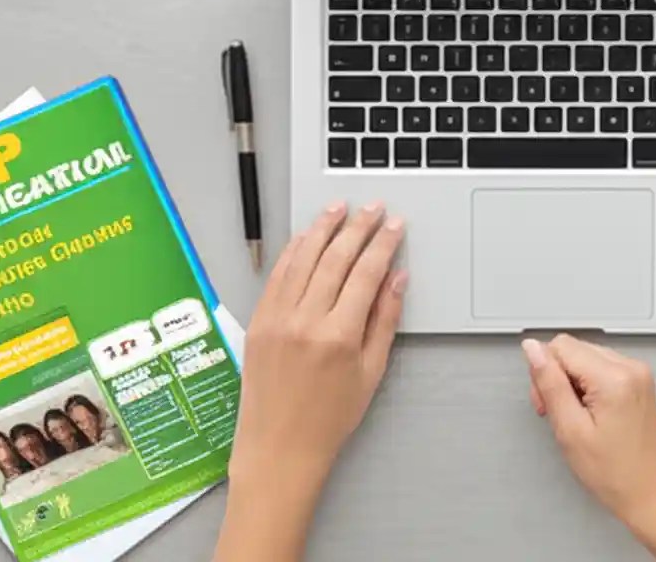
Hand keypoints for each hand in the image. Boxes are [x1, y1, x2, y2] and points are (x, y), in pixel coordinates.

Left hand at [216, 201, 406, 561]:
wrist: (279, 447)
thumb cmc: (330, 418)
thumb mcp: (371, 371)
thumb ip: (384, 319)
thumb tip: (397, 278)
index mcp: (338, 335)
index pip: (366, 273)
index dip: (383, 244)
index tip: (394, 225)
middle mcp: (304, 321)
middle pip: (335, 258)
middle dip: (357, 227)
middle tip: (372, 207)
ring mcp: (276, 319)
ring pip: (303, 259)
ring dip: (323, 229)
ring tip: (338, 208)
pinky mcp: (258, 322)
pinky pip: (277, 275)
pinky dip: (293, 251)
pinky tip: (306, 237)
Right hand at [522, 335, 655, 561]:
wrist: (649, 494)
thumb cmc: (612, 472)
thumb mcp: (570, 430)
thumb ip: (549, 383)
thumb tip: (533, 349)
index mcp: (615, 377)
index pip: (561, 346)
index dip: (544, 372)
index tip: (546, 405)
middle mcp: (631, 366)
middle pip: (574, 348)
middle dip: (557, 376)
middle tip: (559, 414)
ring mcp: (639, 372)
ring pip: (586, 356)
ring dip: (572, 381)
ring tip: (576, 417)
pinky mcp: (640, 381)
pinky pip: (602, 367)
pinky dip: (588, 385)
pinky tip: (590, 412)